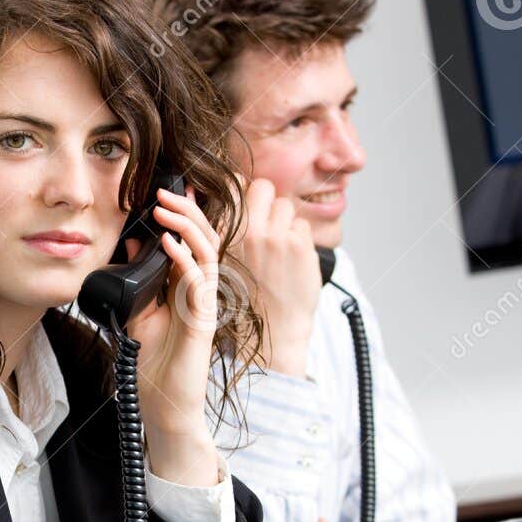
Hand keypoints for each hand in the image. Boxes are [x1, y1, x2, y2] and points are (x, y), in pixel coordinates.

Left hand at [124, 187, 224, 487]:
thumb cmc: (155, 363)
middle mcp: (200, 291)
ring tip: (166, 209)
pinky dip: (184, 261)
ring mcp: (204, 305)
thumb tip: (133, 243)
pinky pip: (199, 284)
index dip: (185, 214)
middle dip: (186, 211)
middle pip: (204, 239)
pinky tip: (169, 246)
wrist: (164, 405)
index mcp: (186, 286)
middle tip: (164, 192)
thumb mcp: (139, 311)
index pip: (192, 240)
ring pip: (207, 254)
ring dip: (187, 228)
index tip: (168, 189)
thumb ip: (138, 278)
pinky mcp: (202, 321)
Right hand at [232, 177, 319, 376]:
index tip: (246, 201)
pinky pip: (302, 225)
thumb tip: (218, 195)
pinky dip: (301, 240)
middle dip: (267, 201)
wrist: (272, 335)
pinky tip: (293, 262)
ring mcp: (273, 237)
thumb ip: (222, 231)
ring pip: (285, 205)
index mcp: (222, 236)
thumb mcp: (220, 265)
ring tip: (280, 250)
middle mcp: (246, 233)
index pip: (232, 186)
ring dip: (285, 223)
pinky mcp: (298, 245)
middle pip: (263, 187)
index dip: (242, 189)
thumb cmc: (245, 302)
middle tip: (268, 226)